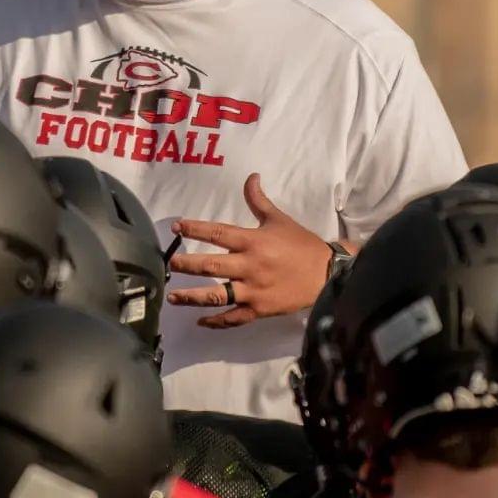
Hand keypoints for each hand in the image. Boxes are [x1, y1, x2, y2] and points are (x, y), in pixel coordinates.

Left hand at [166, 173, 336, 328]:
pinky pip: (233, 318)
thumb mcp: (279, 219)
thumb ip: (258, 200)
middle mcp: (249, 266)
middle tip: (170, 265)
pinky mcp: (259, 309)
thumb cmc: (300, 244)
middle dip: (188, 265)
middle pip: (211, 266)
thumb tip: (250, 176)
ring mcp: (253, 290)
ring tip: (173, 297)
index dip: (195, 228)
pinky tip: (200, 320)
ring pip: (218, 295)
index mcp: (253, 241)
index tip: (176, 227)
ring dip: (193, 297)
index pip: (217, 233)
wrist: (327, 274)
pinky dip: (216, 321)